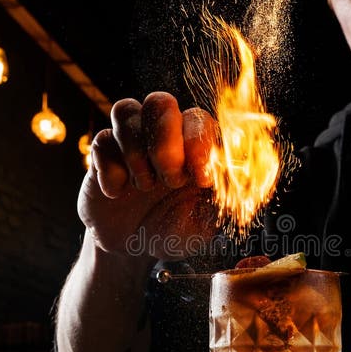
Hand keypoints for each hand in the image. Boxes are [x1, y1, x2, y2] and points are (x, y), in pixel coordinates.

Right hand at [79, 92, 218, 258]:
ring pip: (126, 110)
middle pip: (161, 103)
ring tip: (144, 187)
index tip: (202, 180)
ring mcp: (131, 140)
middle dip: (165, 143)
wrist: (132, 249)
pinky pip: (102, 141)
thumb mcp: (205, 223)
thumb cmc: (175, 230)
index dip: (200, 143)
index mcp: (195, 146)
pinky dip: (111, 169)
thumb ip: (226, 199)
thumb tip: (248, 175)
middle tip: (170, 181)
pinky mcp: (103, 153)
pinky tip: (116, 193)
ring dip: (137, 153)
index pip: (200, 120)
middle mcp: (164, 134)